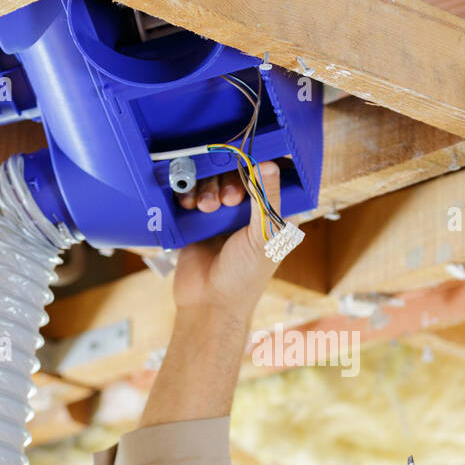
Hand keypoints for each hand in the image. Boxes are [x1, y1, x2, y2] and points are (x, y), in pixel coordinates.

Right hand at [170, 160, 283, 319]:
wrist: (208, 303)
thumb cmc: (244, 277)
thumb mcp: (264, 236)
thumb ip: (268, 199)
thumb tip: (269, 163)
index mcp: (274, 215)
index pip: (273, 177)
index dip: (263, 164)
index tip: (251, 161)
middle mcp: (250, 211)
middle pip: (239, 173)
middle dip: (230, 180)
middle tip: (228, 200)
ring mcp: (223, 214)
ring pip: (214, 180)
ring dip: (208, 188)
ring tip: (205, 207)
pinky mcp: (199, 218)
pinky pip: (193, 192)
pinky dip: (189, 192)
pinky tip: (190, 204)